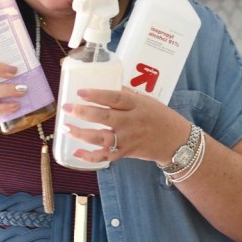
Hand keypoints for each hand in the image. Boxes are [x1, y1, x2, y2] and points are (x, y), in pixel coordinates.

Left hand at [61, 88, 190, 164]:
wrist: (175, 141)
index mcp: (137, 105)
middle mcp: (132, 122)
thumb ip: (126, 95)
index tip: (80, 92)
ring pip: (101, 138)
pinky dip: (90, 156)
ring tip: (66, 127)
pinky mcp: (126, 153)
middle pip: (104, 117)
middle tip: (67, 107)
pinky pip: (105, 156)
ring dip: (81, 133)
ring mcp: (128, 139)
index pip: (115, 98)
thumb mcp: (146, 100)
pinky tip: (76, 152)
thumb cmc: (160, 117)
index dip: (96, 95)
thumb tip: (106, 85)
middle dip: (83, 112)